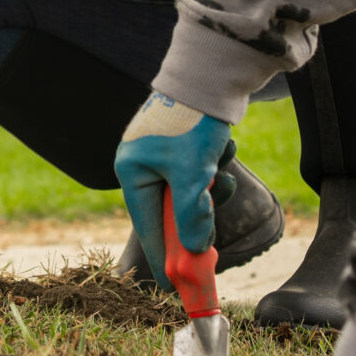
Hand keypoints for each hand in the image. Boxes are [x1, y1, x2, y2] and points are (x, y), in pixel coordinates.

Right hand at [114, 94, 232, 290]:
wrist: (213, 70)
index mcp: (131, 169)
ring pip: (192, 192)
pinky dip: (216, 168)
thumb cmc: (195, 121)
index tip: (179, 285)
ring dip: (212, 187)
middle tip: (213, 214)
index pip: (147, 225)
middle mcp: (142, 162)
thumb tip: (193, 252)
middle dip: (199, 210)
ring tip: (220, 165)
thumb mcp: (194, 174)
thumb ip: (191, 217)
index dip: (165, 255)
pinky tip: (223, 148)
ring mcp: (163, 153)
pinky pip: (201, 173)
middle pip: (172, 211)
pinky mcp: (184, 144)